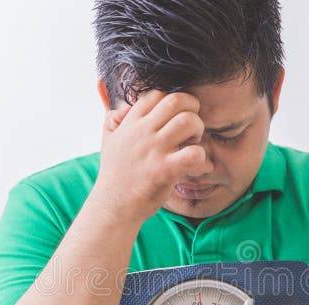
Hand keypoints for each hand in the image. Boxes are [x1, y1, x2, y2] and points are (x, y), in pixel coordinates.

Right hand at [90, 90, 213, 224]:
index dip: (172, 100)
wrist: (114, 206)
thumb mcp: (108, 141)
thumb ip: (113, 119)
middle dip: (191, 109)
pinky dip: (201, 157)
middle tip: (190, 128)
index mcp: (131, 123)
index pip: (157, 94)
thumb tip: (119, 103)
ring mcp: (154, 150)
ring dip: (198, 129)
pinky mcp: (165, 170)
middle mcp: (142, 132)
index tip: (175, 117)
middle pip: (177, 100)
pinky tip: (193, 163)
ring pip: (188, 121)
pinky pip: (194, 153)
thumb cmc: (116, 175)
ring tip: (192, 143)